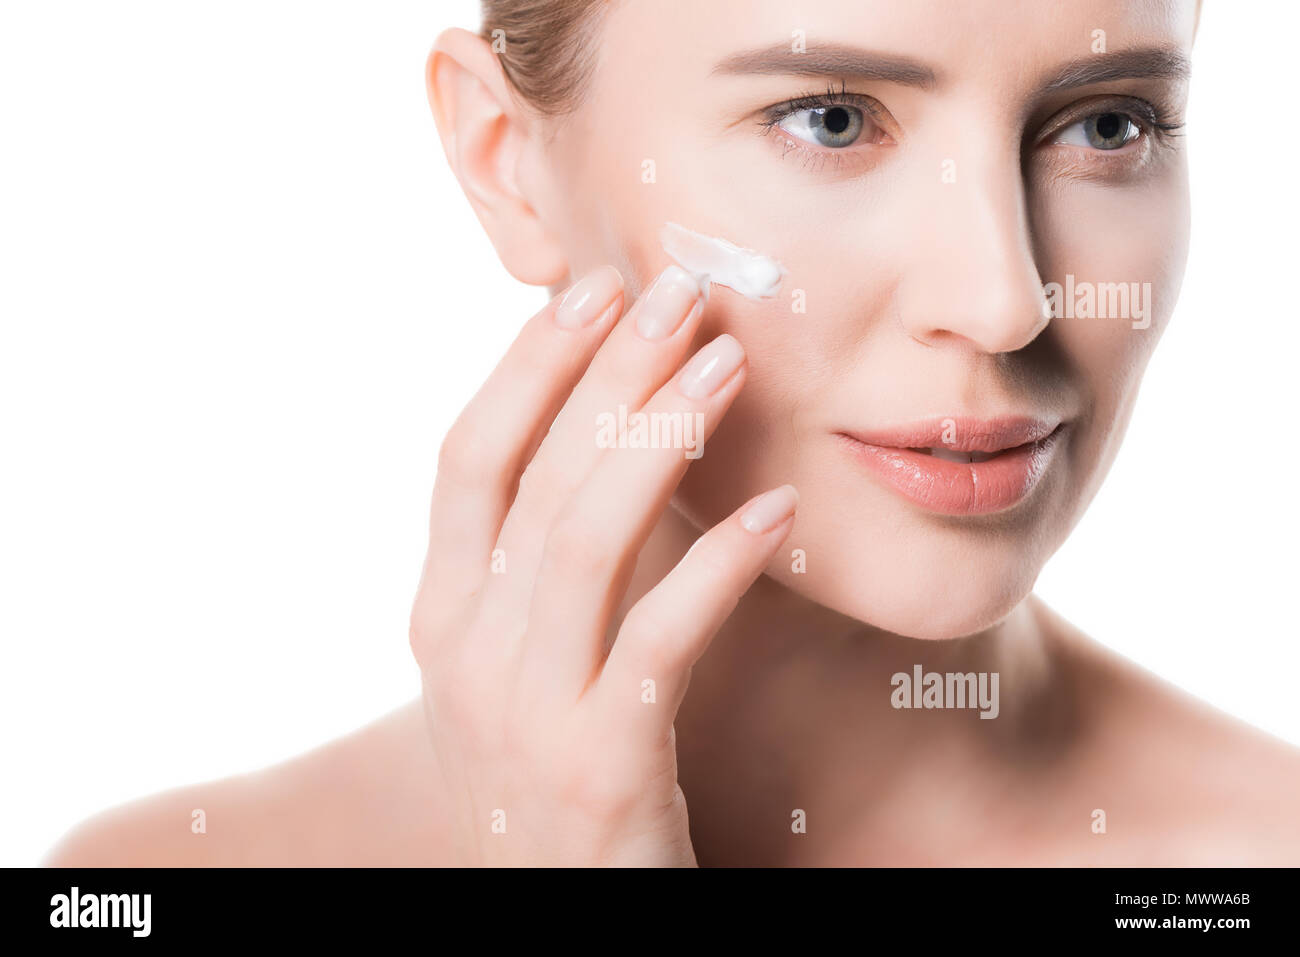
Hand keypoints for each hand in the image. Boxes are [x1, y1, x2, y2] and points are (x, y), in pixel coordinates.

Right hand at [409, 264, 797, 865]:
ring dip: (660, 440)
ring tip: (730, 364)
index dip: (526, 367)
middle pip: (533, 478)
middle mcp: (464, 655)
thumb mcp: (522, 663)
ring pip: (582, 542)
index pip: (467, 459)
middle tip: (682, 291)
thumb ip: (545, 565)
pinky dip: (718, 565)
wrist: (557, 916)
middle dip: (607, 372)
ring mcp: (525, 713)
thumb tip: (611, 435)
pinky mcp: (600, 767)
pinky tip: (775, 510)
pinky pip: (662, 640)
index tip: (592, 289)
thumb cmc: (557, 767)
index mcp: (440, 615)